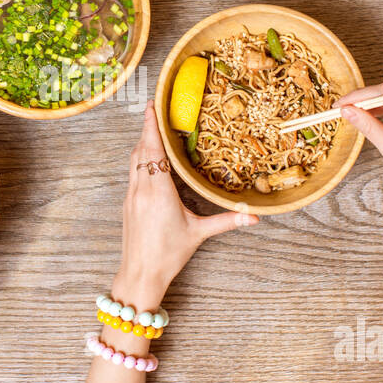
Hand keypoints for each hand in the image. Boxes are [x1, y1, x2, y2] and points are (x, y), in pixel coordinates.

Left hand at [116, 103, 257, 309]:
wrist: (139, 274)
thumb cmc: (168, 255)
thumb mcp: (198, 234)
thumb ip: (227, 221)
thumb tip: (255, 218)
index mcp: (158, 192)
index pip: (153, 151)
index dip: (152, 127)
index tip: (152, 107)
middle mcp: (141, 190)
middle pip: (140, 150)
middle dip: (147, 128)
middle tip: (155, 109)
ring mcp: (131, 196)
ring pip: (133, 160)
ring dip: (142, 142)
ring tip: (152, 127)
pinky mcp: (127, 203)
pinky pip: (132, 172)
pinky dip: (139, 158)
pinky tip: (148, 157)